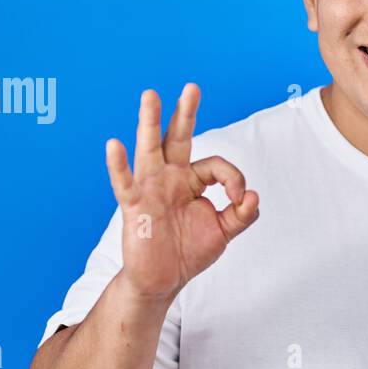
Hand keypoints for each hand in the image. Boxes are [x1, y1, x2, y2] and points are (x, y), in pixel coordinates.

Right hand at [106, 84, 259, 300]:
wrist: (164, 279)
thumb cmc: (189, 251)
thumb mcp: (224, 232)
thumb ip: (242, 214)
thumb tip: (253, 195)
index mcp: (191, 180)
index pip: (216, 166)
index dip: (233, 179)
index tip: (240, 199)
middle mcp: (170, 178)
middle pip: (178, 139)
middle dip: (185, 114)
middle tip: (192, 88)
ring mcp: (150, 188)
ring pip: (150, 150)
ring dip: (150, 123)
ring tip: (150, 96)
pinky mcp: (134, 206)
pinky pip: (124, 183)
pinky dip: (118, 165)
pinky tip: (114, 145)